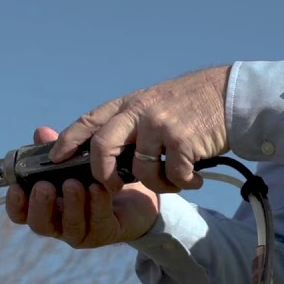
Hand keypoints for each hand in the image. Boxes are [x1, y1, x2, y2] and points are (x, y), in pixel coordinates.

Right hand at [5, 126, 160, 247]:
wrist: (136, 189)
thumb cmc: (99, 174)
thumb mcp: (78, 157)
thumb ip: (58, 147)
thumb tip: (41, 132)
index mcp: (47, 205)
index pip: (22, 213)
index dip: (16, 204)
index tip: (16, 187)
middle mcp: (60, 221)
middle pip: (41, 225)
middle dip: (41, 206)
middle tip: (45, 186)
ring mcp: (83, 231)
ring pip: (70, 227)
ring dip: (71, 204)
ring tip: (74, 183)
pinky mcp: (106, 232)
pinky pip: (98, 222)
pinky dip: (97, 204)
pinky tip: (99, 188)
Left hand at [50, 66, 230, 191]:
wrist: (228, 95)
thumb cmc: (190, 104)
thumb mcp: (152, 102)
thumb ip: (129, 121)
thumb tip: (103, 152)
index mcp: (129, 104)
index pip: (89, 121)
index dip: (68, 140)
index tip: (55, 158)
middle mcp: (140, 111)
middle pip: (103, 147)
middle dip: (103, 175)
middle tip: (113, 188)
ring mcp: (160, 125)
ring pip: (141, 171)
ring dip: (159, 184)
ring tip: (174, 180)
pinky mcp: (182, 140)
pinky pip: (173, 176)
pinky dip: (185, 183)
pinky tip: (195, 177)